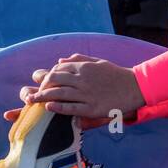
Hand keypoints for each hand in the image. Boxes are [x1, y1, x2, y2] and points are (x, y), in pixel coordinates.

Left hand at [3, 54, 145, 129]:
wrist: (137, 87)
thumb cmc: (117, 75)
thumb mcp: (99, 62)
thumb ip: (79, 60)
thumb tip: (59, 61)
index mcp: (84, 68)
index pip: (58, 70)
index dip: (46, 76)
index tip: (41, 82)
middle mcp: (84, 80)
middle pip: (54, 80)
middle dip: (40, 86)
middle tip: (32, 94)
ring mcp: (87, 94)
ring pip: (59, 94)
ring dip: (42, 97)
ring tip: (31, 101)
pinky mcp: (92, 107)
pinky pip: (71, 107)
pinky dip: (58, 107)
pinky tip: (48, 107)